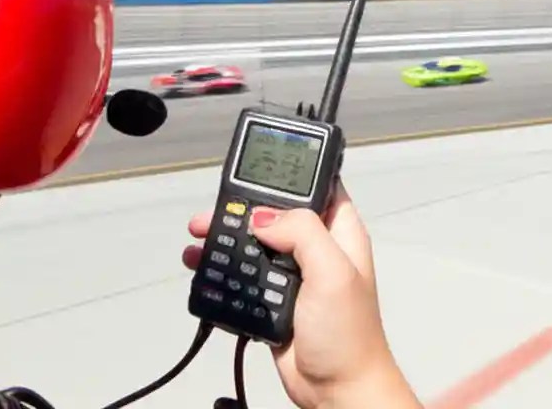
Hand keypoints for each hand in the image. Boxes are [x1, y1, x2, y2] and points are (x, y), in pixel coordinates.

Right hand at [182, 182, 419, 408]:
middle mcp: (316, 250)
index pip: (318, 186)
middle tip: (217, 207)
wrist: (337, 391)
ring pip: (253, 244)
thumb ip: (303, 233)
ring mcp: (293, 276)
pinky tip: (203, 266)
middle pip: (275, 213)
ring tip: (200, 234)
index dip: (292, 175)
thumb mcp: (333, 273)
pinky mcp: (273, 301)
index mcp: (339, 235)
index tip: (261, 166)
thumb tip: (265, 216)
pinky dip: (220, 271)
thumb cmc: (351, 339)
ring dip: (225, 238)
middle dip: (244, 207)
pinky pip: (242, 277)